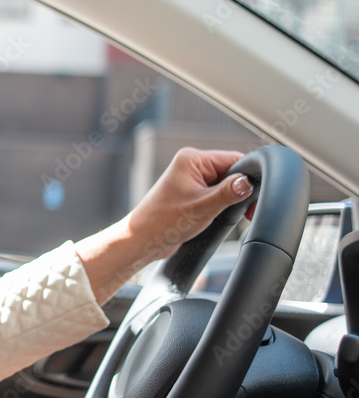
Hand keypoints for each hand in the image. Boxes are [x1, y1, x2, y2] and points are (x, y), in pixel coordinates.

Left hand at [126, 147, 253, 260]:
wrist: (143, 238)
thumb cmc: (164, 221)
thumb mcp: (203, 206)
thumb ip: (229, 192)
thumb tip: (249, 182)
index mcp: (192, 159)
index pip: (234, 159)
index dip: (248, 177)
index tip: (254, 197)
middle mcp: (191, 165)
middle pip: (231, 172)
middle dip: (239, 190)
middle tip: (245, 212)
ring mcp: (190, 179)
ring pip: (224, 184)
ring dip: (230, 199)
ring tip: (224, 214)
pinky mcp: (191, 193)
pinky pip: (216, 194)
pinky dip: (221, 204)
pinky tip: (219, 216)